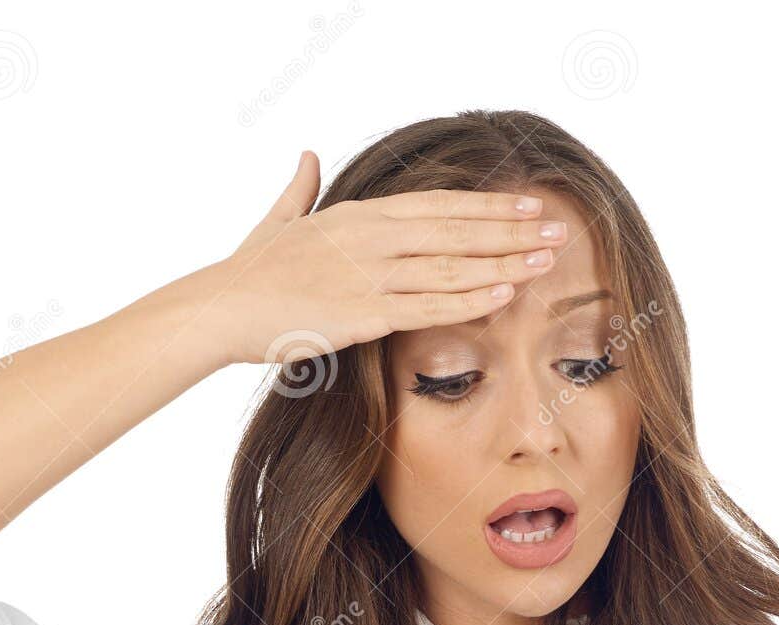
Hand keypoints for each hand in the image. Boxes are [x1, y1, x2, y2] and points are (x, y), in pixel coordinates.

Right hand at [209, 150, 566, 366]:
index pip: (438, 205)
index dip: (486, 207)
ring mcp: (369, 275)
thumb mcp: (279, 220)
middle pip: (456, 230)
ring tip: (545, 264)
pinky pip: (427, 307)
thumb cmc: (248, 272)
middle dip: (511, 232)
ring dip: (503, 265)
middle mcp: (371, 237)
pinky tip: (502, 296)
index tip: (526, 206)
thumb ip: (301, 188)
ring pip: (451, 266)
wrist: (220, 307)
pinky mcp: (364, 314)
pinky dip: (468, 300)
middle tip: (559, 231)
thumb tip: (306, 155)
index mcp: (359, 215)